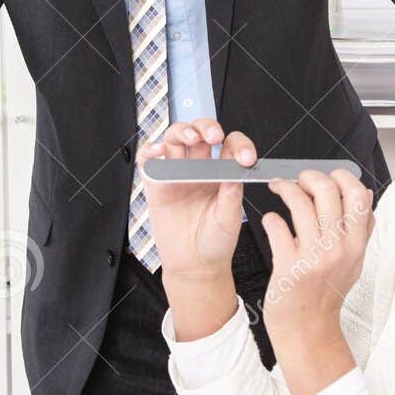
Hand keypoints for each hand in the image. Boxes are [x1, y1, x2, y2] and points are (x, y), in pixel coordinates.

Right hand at [135, 118, 256, 281]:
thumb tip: (236, 169)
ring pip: (174, 139)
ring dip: (182, 132)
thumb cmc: (214, 242)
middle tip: (213, 136)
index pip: (229, 145)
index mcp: (221, 173)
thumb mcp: (229, 218)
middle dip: (206, 127)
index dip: (238, 144)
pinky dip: (150, 150)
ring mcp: (176, 174)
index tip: (245, 157)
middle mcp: (199, 169)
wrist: (194, 266)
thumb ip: (232, 195)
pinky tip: (159, 150)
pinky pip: (149, 161)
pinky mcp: (156, 185)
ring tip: (190, 138)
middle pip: (200, 133)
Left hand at [260, 169, 374, 394]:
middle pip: (328, 191)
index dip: (340, 176)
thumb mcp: (354, 261)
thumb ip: (361, 228)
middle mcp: (338, 248)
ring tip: (279, 189)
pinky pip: (277, 226)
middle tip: (298, 180)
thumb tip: (367, 192)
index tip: (326, 176)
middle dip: (308, 176)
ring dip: (285, 189)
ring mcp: (313, 257)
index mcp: (356, 244)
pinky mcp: (289, 266)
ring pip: (299, 203)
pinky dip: (271, 218)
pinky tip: (272, 220)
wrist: (307, 329)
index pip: (358, 194)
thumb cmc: (326, 293)